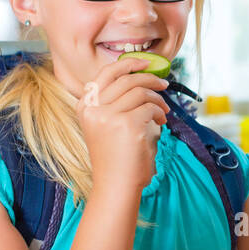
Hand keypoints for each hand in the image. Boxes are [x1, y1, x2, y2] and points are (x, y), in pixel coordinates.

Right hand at [76, 56, 170, 196]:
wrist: (116, 185)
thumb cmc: (115, 158)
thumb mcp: (105, 125)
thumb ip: (115, 103)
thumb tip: (141, 79)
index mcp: (84, 107)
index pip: (105, 74)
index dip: (127, 64)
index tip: (145, 64)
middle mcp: (93, 109)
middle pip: (127, 80)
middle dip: (150, 79)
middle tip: (164, 85)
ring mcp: (109, 116)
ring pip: (140, 92)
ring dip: (157, 99)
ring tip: (163, 112)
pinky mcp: (127, 125)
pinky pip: (150, 108)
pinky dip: (159, 113)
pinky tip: (160, 123)